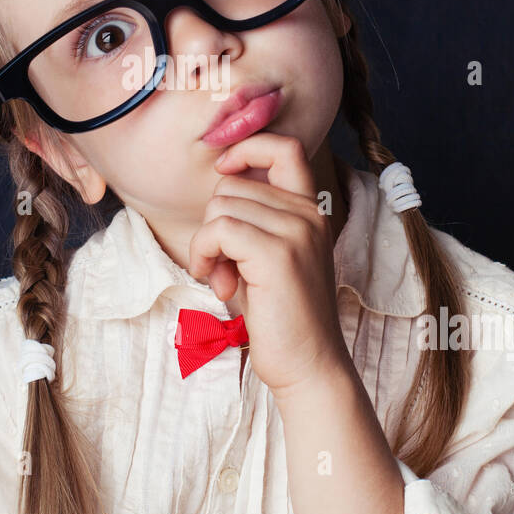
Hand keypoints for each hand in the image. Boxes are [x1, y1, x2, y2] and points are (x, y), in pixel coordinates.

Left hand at [188, 132, 349, 394]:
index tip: (224, 176)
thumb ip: (254, 220)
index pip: (284, 147)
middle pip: (232, 184)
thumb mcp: (269, 257)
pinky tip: (217, 283)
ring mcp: (296, 232)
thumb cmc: (281, 317)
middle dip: (213, 223)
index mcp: (311, 210)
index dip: (246, 147)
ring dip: (206, 244)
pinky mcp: (277, 255)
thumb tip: (220, 184)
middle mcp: (308, 214)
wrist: (309, 367)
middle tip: (223, 265)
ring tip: (224, 279)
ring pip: (220, 205)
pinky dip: (203, 254)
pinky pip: (218, 230)